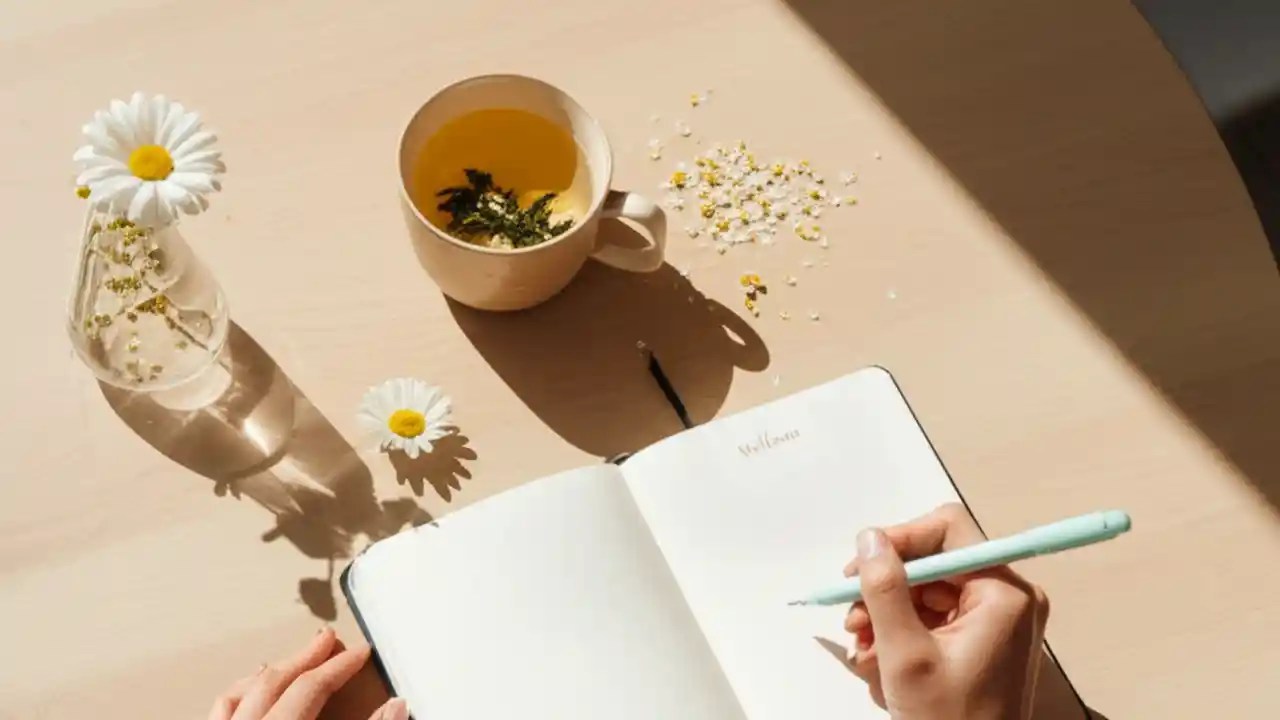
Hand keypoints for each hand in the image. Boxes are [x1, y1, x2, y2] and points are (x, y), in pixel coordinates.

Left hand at [208, 628, 406, 719]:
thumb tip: (396, 705)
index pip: (311, 687)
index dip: (340, 666)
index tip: (360, 651)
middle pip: (274, 680)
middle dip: (306, 657)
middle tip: (329, 639)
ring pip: (239, 693)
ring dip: (270, 672)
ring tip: (291, 660)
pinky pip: (219, 712)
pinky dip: (240, 695)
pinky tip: (252, 692)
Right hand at [843, 504, 1049, 719]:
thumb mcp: (905, 654)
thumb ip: (885, 590)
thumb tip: (870, 538)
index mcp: (1004, 594)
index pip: (949, 530)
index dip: (901, 540)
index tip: (862, 565)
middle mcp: (1008, 598)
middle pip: (935, 561)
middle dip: (888, 585)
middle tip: (852, 614)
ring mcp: (998, 619)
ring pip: (930, 589)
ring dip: (888, 610)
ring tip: (862, 643)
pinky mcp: (985, 639)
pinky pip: (937, 615)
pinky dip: (903, 629)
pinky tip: (878, 654)